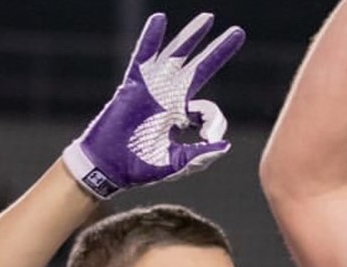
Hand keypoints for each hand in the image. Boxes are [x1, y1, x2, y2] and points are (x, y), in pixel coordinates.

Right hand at [62, 12, 245, 197]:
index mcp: (181, 117)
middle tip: (237, 32)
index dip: (214, 122)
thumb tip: (225, 145)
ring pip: (176, 56)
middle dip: (218, 51)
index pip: (208, 110)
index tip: (207, 138)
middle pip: (199, 68)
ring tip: (208, 18)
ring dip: (191, 37)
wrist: (108, 167)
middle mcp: (170, 98)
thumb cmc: (139, 168)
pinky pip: (143, 57)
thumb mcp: (176, 164)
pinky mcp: (134, 86)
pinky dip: (150, 39)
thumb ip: (200, 156)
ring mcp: (153, 89)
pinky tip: (159, 20)